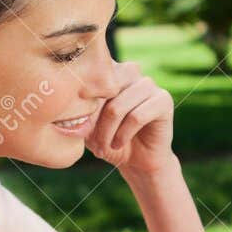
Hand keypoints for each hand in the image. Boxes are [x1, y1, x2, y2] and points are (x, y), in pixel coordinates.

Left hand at [85, 60, 174, 177]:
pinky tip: (119, 144)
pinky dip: (124, 134)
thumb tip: (68, 114)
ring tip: (104, 147)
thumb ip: (78, 114)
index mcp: (110, 70)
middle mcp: (130, 71)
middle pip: (102, 92)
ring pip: (118, 106)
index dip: (80, 104)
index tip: (77, 126)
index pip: (89, 77)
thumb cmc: (109, 139)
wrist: (136, 161)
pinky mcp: (164, 100)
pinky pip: (137, 116)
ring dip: (107, 132)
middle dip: (94, 120)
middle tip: (92, 142)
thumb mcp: (88, 126)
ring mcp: (148, 84)